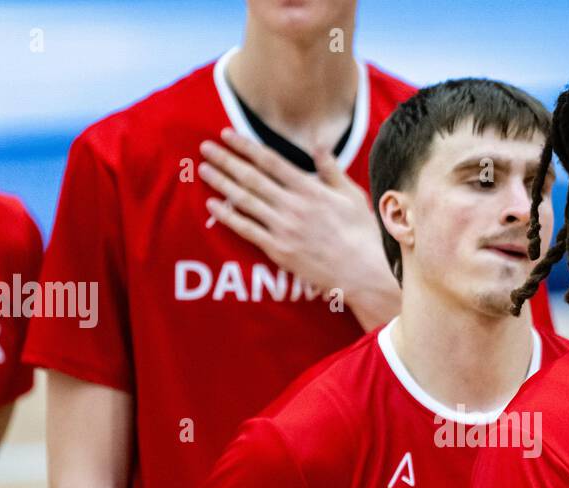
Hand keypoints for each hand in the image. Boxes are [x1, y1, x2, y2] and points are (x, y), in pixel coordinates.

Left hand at [198, 128, 398, 329]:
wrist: (364, 272)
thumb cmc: (362, 233)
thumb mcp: (352, 195)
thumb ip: (330, 169)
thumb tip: (318, 143)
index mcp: (311, 189)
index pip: (271, 161)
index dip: (246, 146)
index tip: (227, 134)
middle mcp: (293, 205)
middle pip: (252, 177)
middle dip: (226, 160)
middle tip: (206, 147)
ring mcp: (284, 228)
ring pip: (245, 201)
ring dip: (222, 183)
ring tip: (204, 170)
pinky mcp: (279, 250)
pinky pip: (247, 230)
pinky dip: (228, 217)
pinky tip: (212, 205)